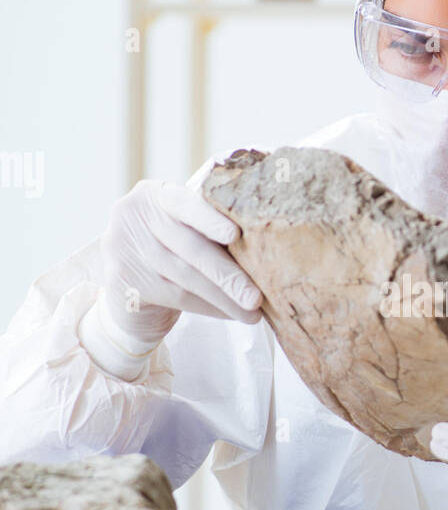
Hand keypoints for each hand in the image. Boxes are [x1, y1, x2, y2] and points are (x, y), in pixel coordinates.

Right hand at [101, 179, 262, 345]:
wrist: (127, 292)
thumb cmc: (171, 254)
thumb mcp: (182, 230)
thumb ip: (209, 228)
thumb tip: (265, 244)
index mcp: (153, 194)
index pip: (183, 202)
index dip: (209, 219)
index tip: (235, 235)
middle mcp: (132, 215)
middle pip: (189, 247)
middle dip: (228, 274)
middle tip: (257, 296)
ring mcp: (121, 247)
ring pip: (186, 278)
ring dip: (224, 298)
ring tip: (252, 311)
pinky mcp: (121, 280)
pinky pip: (176, 297)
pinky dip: (210, 308)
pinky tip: (231, 315)